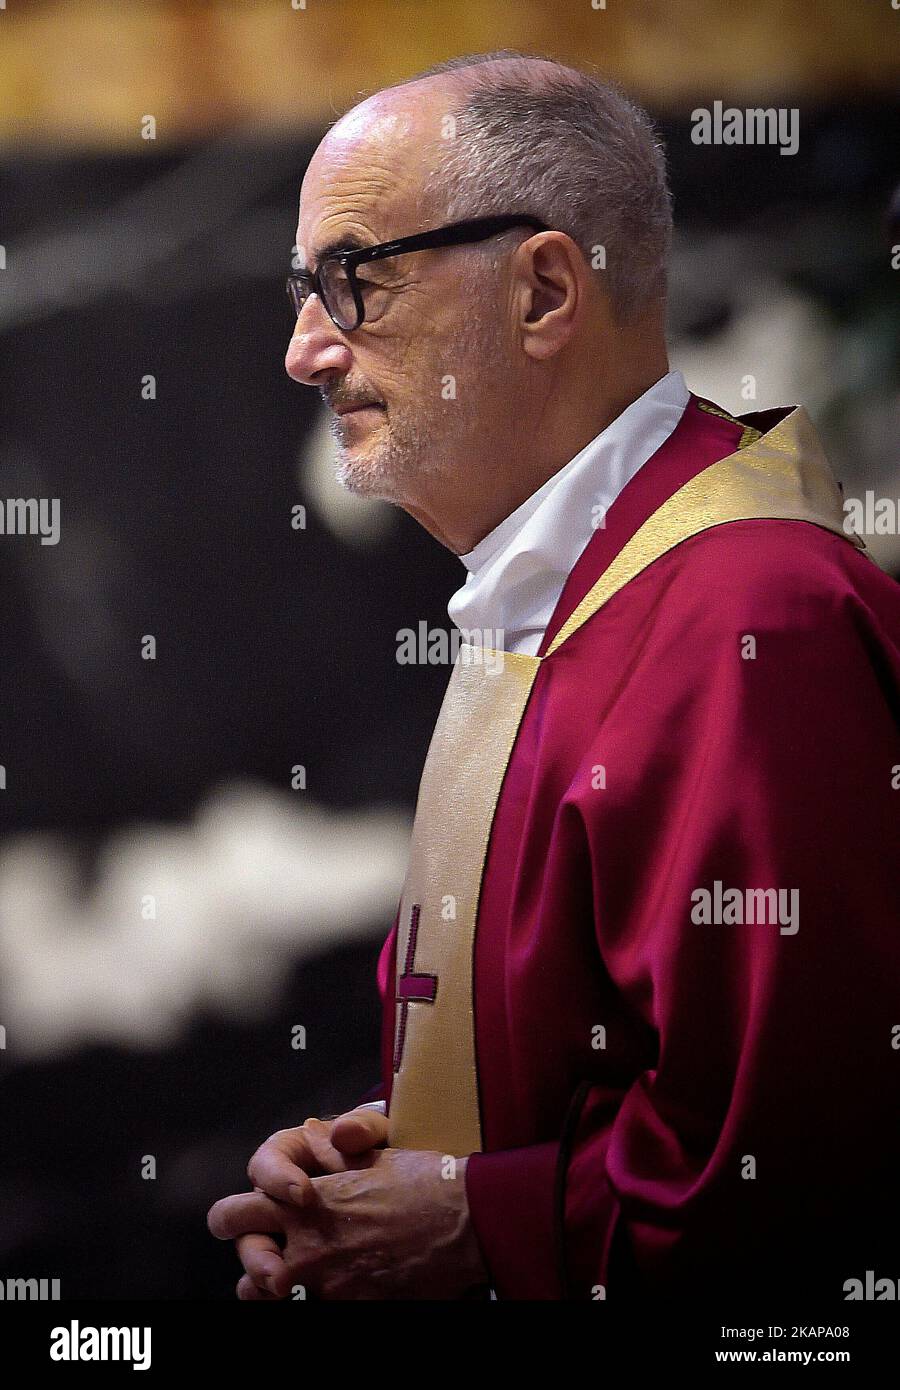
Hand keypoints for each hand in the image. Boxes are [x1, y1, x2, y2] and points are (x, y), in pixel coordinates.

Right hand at [207, 1103, 389, 1299]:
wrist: (402, 1194)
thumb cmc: (377, 1155)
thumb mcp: (376, 1135)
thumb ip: (363, 1128)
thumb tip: (342, 1133)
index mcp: (285, 1160)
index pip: (265, 1165)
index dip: (277, 1179)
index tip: (304, 1194)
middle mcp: (272, 1199)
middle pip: (240, 1218)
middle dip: (253, 1239)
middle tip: (279, 1261)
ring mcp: (279, 1235)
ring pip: (252, 1255)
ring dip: (260, 1272)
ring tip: (281, 1287)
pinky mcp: (294, 1265)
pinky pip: (271, 1282)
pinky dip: (276, 1292)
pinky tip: (294, 1297)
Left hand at [208, 1146, 489, 1299]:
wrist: (466, 1223)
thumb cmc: (423, 1181)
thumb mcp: (373, 1155)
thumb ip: (332, 1152)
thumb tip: (313, 1133)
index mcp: (304, 1204)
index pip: (234, 1216)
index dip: (232, 1218)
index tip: (238, 1219)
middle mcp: (307, 1249)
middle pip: (248, 1269)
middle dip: (254, 1261)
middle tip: (267, 1258)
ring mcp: (329, 1286)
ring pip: (280, 1294)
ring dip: (286, 1284)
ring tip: (300, 1275)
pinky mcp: (353, 1307)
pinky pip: (321, 1302)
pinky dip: (326, 1293)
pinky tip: (346, 1278)